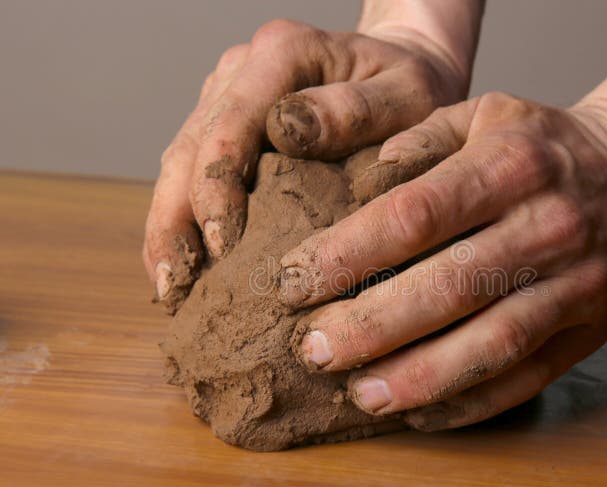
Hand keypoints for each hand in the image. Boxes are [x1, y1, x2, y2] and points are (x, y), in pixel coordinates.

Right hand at [143, 17, 473, 311]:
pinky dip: (182, 217)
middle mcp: (244, 69)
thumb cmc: (414, 91)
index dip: (216, 187)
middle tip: (173, 286)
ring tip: (169, 287)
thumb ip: (356, 110)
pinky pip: (191, 169)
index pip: (231, 123)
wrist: (407, 71)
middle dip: (174, 220)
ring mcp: (229, 93)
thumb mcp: (407, 96)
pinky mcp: (228, 121)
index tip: (223, 247)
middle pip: (189, 147)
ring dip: (168, 224)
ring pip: (179, 161)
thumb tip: (287, 130)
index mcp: (283, 53)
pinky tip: (186, 264)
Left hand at [281, 92, 606, 430]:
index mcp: (512, 164)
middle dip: (371, 327)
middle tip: (311, 350)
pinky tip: (420, 412)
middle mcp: (549, 226)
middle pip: (448, 288)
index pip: (415, 215)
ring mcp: (577, 284)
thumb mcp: (485, 111)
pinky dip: (471, 403)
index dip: (346, 254)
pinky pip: (528, 377)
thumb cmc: (544, 144)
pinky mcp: (591, 330)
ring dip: (418, 378)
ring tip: (358, 395)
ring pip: (490, 345)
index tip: (291, 282)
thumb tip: (361, 181)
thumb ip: (421, 137)